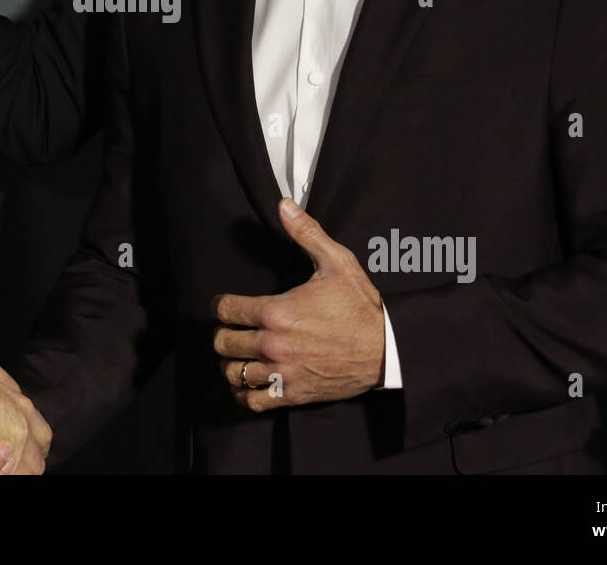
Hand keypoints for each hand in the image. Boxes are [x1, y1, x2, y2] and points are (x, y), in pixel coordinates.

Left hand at [212, 198, 384, 411]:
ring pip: (233, 372)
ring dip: (231, 363)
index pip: (225, 310)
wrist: (386, 349)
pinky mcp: (293, 393)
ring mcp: (282, 372)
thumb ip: (305, 233)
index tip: (223, 305)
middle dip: (224, 333)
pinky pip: (253, 401)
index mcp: (277, 311)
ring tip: (238, 355)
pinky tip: (247, 382)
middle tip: (232, 329)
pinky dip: (244, 393)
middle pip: (223, 342)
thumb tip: (284, 206)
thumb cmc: (360, 307)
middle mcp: (273, 344)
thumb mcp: (337, 262)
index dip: (220, 305)